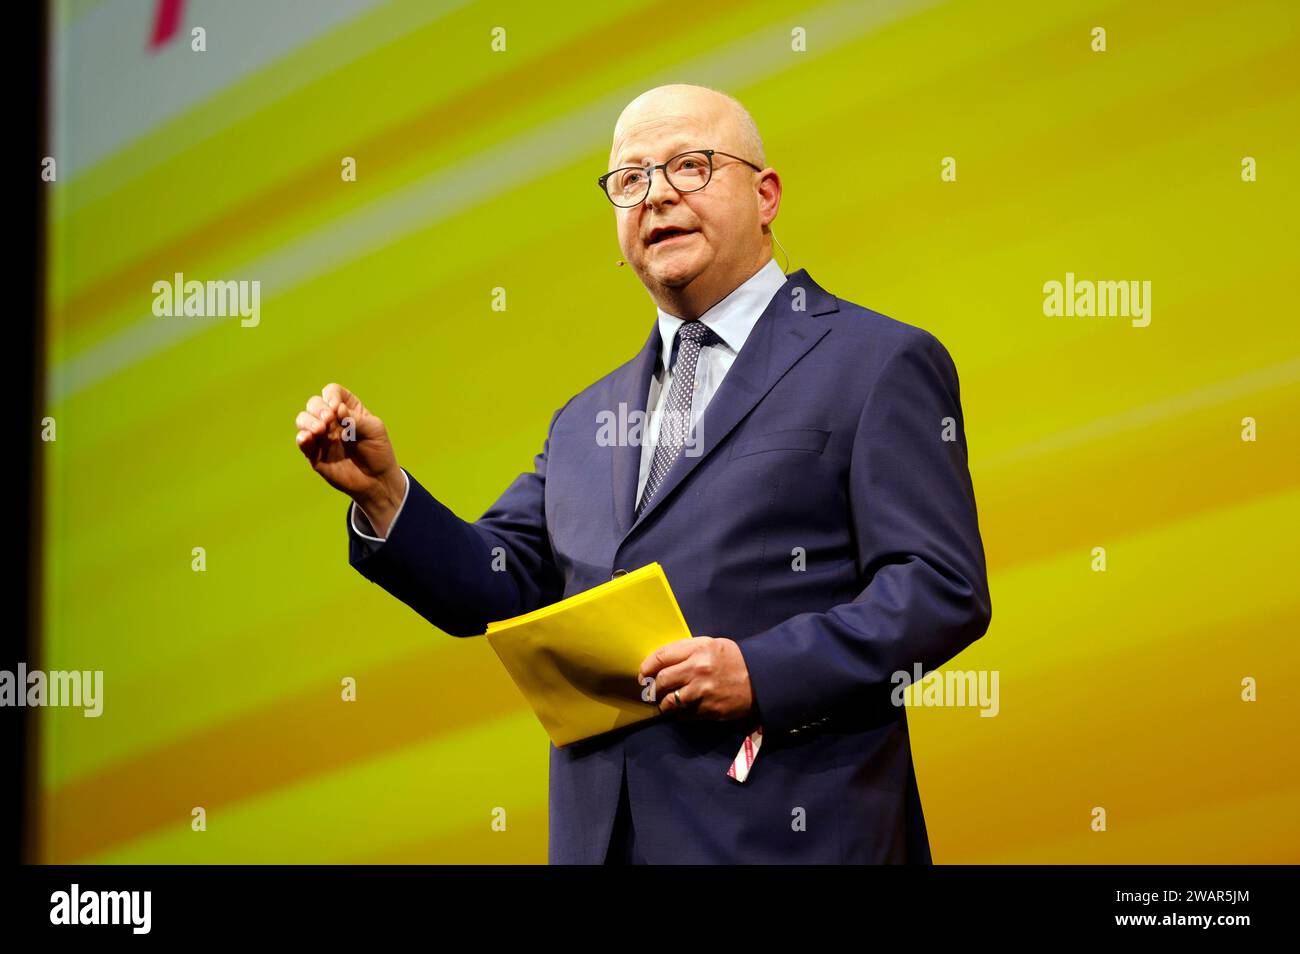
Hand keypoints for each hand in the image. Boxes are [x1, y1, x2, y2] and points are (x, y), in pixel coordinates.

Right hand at [294, 383, 403, 533]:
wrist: (377, 480)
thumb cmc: (378, 451)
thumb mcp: (374, 430)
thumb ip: (356, 418)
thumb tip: (337, 408)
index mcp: (348, 409)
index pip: (333, 392)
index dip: (331, 395)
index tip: (337, 408)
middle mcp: (332, 420)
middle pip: (314, 403)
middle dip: (318, 408)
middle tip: (329, 419)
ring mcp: (322, 436)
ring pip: (303, 419)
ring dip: (308, 421)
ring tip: (320, 430)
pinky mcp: (315, 454)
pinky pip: (302, 442)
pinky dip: (302, 437)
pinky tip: (308, 438)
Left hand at [638, 636, 755, 720]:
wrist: (761, 678)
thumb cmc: (733, 659)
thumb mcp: (710, 645)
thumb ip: (685, 651)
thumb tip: (659, 664)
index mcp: (697, 649)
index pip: (661, 657)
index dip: (646, 667)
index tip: (643, 675)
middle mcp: (697, 669)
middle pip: (661, 681)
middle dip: (653, 688)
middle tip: (652, 692)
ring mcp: (702, 691)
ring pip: (669, 701)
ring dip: (663, 704)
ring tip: (664, 704)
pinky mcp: (709, 710)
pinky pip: (683, 715)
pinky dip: (678, 715)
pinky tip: (682, 711)